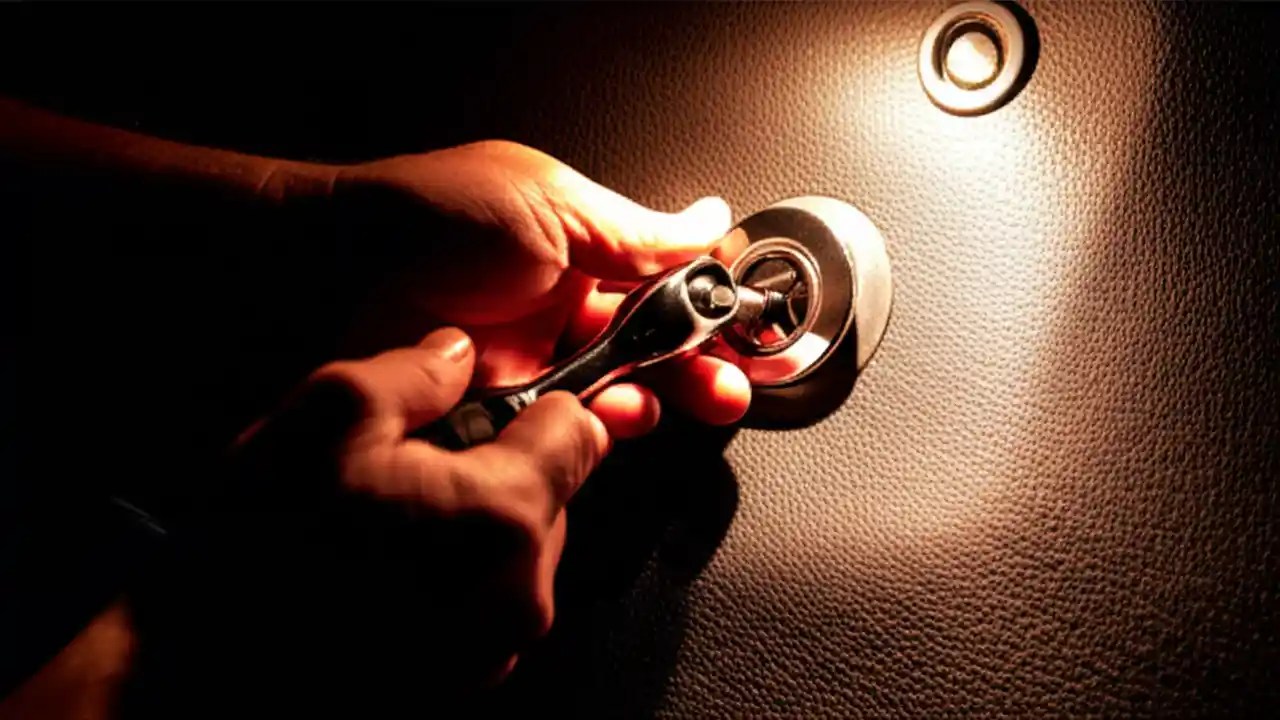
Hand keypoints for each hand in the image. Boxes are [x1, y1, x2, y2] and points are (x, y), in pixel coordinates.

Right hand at [222, 327, 605, 692]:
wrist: (197, 671)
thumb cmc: (257, 550)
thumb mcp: (325, 419)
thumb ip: (412, 372)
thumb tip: (456, 356)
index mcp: (503, 517)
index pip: (579, 435)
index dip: (537, 407)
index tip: (497, 406)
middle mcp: (519, 595)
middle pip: (547, 497)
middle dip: (494, 471)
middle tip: (411, 470)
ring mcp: (492, 650)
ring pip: (513, 553)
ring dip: (469, 528)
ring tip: (382, 527)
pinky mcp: (460, 684)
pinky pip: (482, 604)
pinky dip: (449, 579)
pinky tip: (379, 573)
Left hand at [331, 140, 750, 436]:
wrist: (323, 278)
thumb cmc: (426, 222)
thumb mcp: (553, 209)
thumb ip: (641, 232)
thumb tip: (711, 219)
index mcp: (575, 250)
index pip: (665, 288)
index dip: (709, 314)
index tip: (745, 336)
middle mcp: (554, 309)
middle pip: (649, 351)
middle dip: (695, 373)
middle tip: (723, 391)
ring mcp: (526, 365)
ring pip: (611, 399)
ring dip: (644, 403)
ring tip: (647, 401)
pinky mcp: (496, 415)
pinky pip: (559, 436)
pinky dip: (586, 434)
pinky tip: (595, 421)